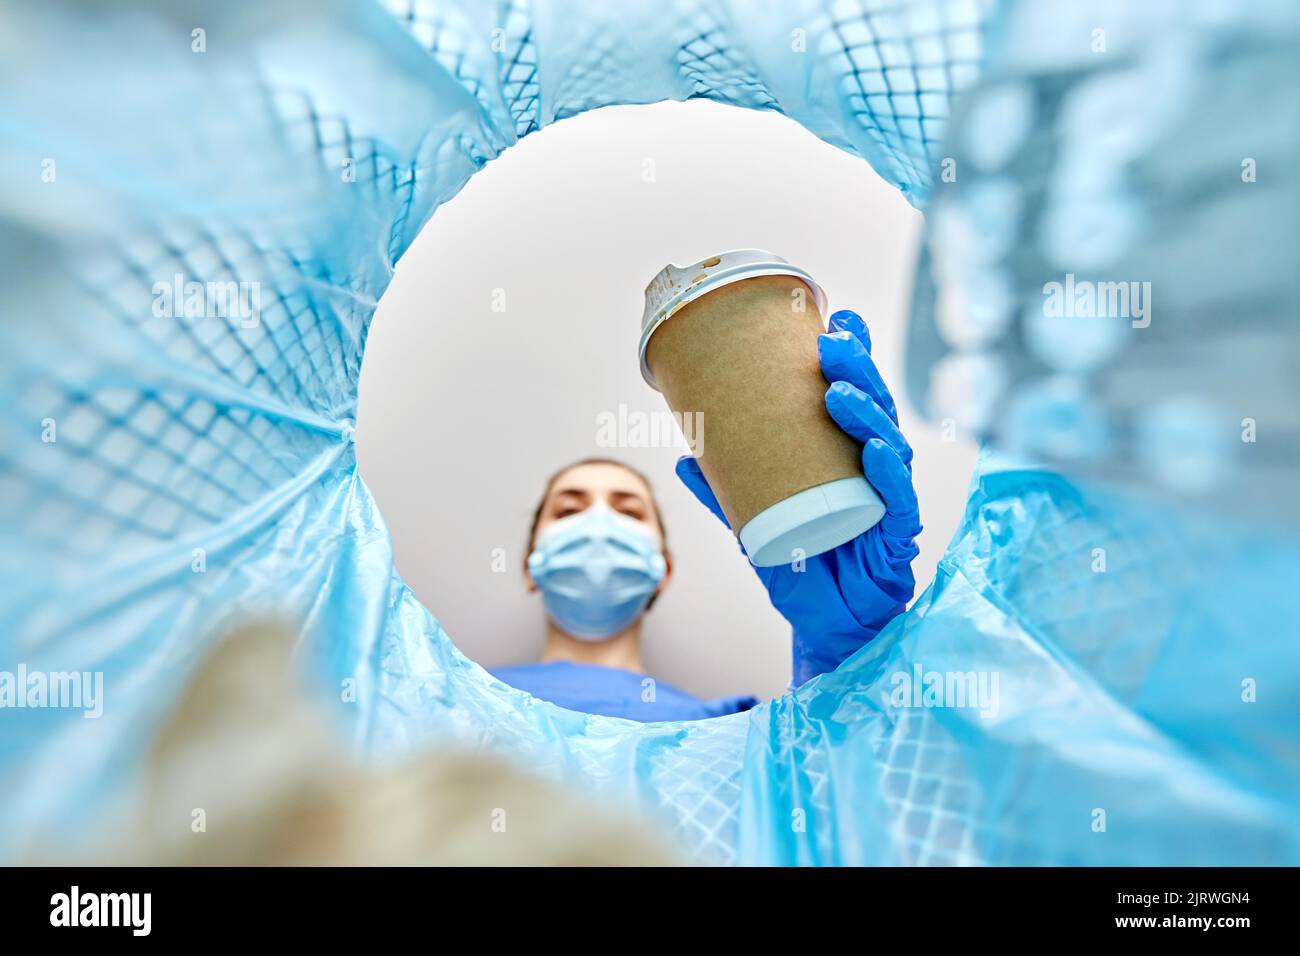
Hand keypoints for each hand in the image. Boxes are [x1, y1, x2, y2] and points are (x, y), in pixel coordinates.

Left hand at [676, 309, 921, 686]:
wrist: (827, 625)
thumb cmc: (803, 566)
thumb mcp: (753, 523)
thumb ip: (725, 491)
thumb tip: (684, 455)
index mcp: (845, 456)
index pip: (853, 398)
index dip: (851, 358)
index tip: (835, 319)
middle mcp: (873, 469)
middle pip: (873, 409)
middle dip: (857, 370)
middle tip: (830, 341)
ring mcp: (889, 500)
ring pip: (888, 444)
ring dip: (867, 413)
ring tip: (838, 390)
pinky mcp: (897, 536)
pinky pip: (899, 500)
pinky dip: (890, 473)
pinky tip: (879, 451)